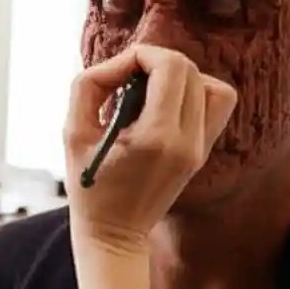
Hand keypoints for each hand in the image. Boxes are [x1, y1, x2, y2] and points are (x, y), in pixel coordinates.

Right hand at [63, 45, 236, 250]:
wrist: (114, 234)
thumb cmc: (88, 186)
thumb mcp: (72, 133)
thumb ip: (89, 86)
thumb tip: (117, 64)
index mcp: (155, 137)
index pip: (169, 66)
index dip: (141, 54)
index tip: (118, 71)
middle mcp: (186, 141)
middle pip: (189, 69)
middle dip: (155, 61)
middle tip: (128, 79)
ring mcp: (199, 148)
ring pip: (209, 83)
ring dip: (177, 76)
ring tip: (149, 92)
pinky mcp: (202, 152)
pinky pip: (217, 104)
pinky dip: (196, 93)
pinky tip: (166, 104)